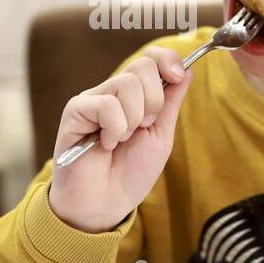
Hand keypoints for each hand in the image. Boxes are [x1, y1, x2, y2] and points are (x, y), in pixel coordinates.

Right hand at [48, 47, 193, 232]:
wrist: (105, 204)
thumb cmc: (130, 174)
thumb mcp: (160, 135)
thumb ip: (171, 102)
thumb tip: (188, 69)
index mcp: (135, 95)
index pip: (151, 58)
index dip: (168, 60)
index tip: (178, 76)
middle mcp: (112, 92)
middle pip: (142, 66)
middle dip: (153, 101)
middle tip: (142, 128)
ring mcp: (93, 99)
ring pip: (126, 84)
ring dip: (133, 120)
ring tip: (121, 140)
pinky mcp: (75, 110)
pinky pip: (106, 104)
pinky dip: (114, 129)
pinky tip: (106, 144)